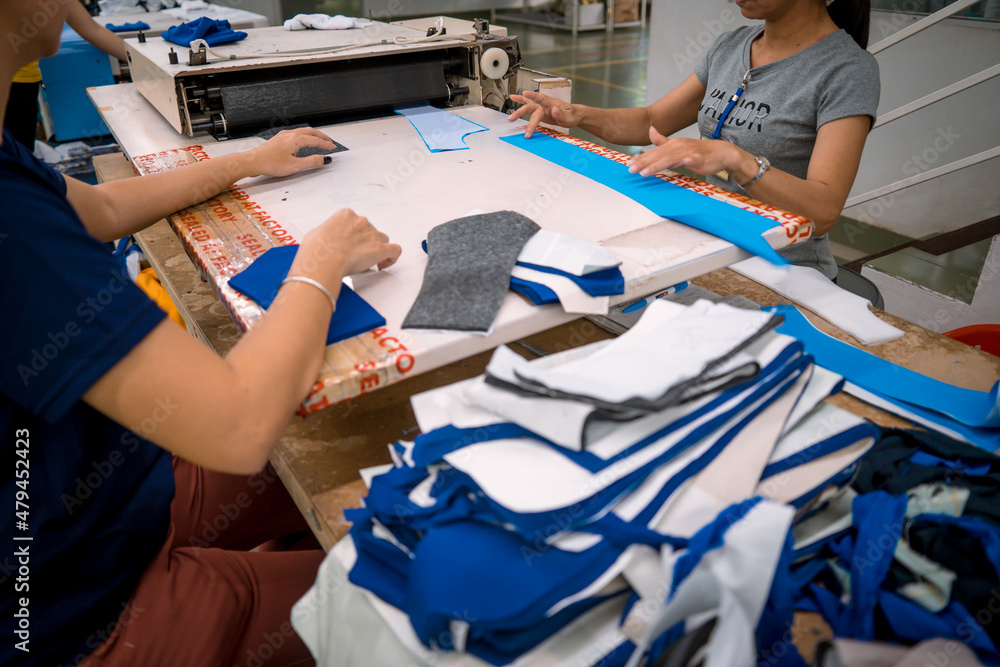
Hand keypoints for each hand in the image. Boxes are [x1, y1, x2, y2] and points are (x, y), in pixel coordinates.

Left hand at [245, 127, 338, 177]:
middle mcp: (289, 134)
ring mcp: (283, 135)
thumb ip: (312, 162)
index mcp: (296, 139)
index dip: (325, 144)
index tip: (333, 147)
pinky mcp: (278, 139)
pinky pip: (295, 133)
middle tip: (329, 141)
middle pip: (310, 132)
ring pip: (302, 131)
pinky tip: (302, 141)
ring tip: (318, 139)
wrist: (252, 161)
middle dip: (321, 136)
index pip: (315, 140)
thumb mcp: (295, 166)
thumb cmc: (270, 163)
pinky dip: (304, 136)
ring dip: (312, 135)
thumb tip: (324, 159)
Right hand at [292, 209, 401, 291]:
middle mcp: (361, 222)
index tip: (349, 245)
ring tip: (368, 261)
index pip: (355, 222)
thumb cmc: (316, 249)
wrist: (324, 259)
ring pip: (382, 239)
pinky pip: (395, 250)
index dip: (354, 235)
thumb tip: (326, 242)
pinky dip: (391, 257)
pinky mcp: (380, 249)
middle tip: (355, 255)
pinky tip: (383, 263)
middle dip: (364, 242)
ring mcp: (372, 235)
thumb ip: (327, 234)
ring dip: (377, 248)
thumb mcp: (316, 233)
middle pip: (369, 230)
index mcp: (345, 215)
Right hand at [507, 90, 582, 137]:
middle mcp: (544, 104)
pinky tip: (513, 98)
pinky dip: (521, 101)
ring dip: (518, 112)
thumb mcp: (570, 116)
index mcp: (552, 103)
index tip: (525, 93)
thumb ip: (562, 113)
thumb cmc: (572, 115)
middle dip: (521, 113)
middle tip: (512, 119)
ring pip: (527, 107)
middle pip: (531, 107)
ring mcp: (541, 107)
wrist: (573, 115)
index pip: (541, 98)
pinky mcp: (539, 111)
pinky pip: (529, 106)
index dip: (533, 96)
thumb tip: (554, 109)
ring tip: (510, 118)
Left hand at [627, 127, 744, 177]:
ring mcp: (685, 151)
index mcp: (673, 143)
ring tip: (640, 172)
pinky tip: (658, 170)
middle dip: (642, 161)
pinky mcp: (693, 158)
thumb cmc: (700, 152)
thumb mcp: (679, 146)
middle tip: (629, 168)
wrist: (722, 153)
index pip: (654, 152)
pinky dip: (667, 165)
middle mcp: (677, 145)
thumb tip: (650, 130)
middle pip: (656, 154)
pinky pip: (678, 162)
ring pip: (665, 158)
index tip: (628, 163)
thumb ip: (663, 140)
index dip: (641, 157)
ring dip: (652, 165)